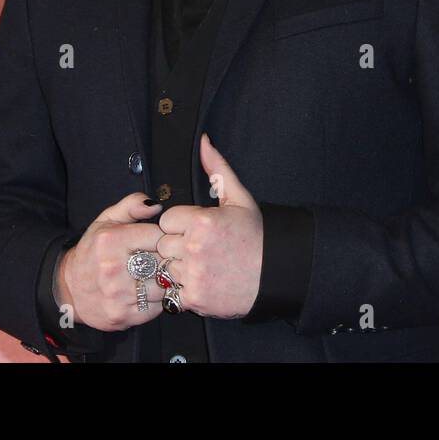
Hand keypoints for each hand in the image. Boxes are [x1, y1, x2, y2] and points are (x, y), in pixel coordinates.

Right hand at [56, 192, 165, 331]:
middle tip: (161, 260)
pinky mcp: (123, 316)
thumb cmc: (93, 251)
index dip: (164, 238)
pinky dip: (157, 300)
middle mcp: (113, 268)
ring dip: (164, 281)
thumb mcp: (107, 220)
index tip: (158, 242)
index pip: (159, 236)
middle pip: (164, 261)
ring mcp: (118, 295)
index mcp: (111, 240)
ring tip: (154, 276)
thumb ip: (132, 205)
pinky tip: (146, 292)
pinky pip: (157, 307)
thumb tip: (156, 205)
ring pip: (163, 286)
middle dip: (167, 260)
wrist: (69, 289)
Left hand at [156, 133, 262, 319]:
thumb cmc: (257, 236)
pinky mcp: (195, 299)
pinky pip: (172, 292)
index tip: (197, 229)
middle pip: (163, 243)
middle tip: (199, 248)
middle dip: (176, 245)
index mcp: (203, 221)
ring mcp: (194, 275)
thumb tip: (203, 140)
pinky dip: (183, 290)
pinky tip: (203, 281)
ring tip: (202, 265)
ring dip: (178, 268)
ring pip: (166, 268)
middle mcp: (195, 248)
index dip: (180, 224)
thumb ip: (217, 168)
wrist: (275, 276)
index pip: (167, 219)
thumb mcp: (240, 198)